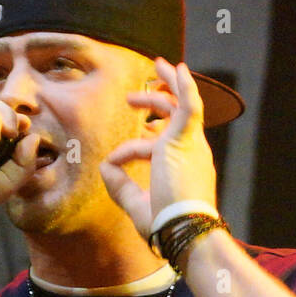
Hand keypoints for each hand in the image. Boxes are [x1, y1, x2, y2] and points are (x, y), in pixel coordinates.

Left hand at [99, 58, 217, 237]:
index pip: (157, 145)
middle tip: (148, 84)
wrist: (183, 230)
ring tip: (157, 66)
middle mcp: (191, 153)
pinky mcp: (185, 140)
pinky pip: (189, 105)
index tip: (113, 161)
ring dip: (168, 85)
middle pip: (177, 116)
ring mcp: (190, 145)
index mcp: (183, 167)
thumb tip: (105, 166)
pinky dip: (185, 87)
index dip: (130, 149)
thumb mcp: (136, 204)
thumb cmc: (165, 225)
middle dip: (162, 97)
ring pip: (181, 105)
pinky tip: (179, 69)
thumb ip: (120, 186)